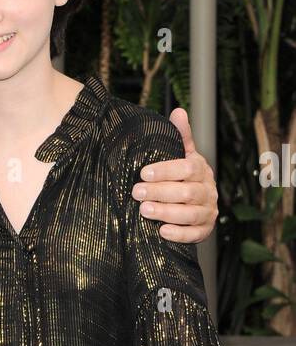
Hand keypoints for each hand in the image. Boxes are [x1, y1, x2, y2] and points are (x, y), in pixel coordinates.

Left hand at [131, 108, 217, 243]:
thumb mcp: (181, 155)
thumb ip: (180, 137)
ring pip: (190, 214)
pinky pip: (195, 234)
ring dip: (166, 212)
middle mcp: (208, 190)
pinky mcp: (204, 230)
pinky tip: (162, 231)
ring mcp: (207, 211)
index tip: (143, 172)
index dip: (166, 170)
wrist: (194, 204)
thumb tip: (178, 111)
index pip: (188, 168)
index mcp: (201, 169)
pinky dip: (179, 234)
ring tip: (144, 210)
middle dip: (160, 192)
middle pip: (187, 192)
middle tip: (136, 192)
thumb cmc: (182, 177)